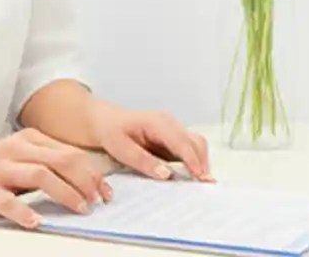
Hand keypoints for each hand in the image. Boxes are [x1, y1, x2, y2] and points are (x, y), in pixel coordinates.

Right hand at [0, 128, 112, 229]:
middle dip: (86, 181)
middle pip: (62, 160)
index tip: (106, 191)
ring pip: (41, 175)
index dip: (92, 173)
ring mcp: (1, 168)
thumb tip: (83, 180)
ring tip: (80, 209)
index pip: (71, 153)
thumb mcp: (20, 155)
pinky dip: (24, 211)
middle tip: (98, 201)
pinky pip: (7, 201)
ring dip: (65, 192)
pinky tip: (37, 221)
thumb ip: (46, 161)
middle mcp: (17, 149)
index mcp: (30, 139)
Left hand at [90, 103, 212, 181]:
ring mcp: (173, 130)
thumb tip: (166, 174)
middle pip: (196, 142)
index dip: (193, 161)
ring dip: (200, 163)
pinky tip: (191, 177)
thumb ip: (142, 161)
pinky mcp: (172, 139)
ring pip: (196, 145)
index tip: (200, 178)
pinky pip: (189, 149)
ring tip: (199, 184)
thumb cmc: (110, 132)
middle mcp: (170, 124)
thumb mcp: (120, 148)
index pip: (182, 142)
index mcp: (158, 123)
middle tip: (204, 185)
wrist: (104, 122)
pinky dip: (194, 163)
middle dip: (202, 163)